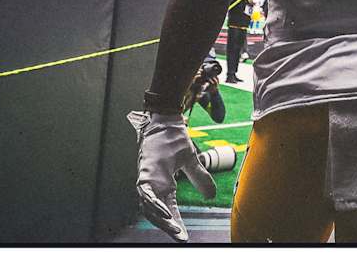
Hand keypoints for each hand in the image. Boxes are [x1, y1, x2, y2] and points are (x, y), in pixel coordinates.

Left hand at [127, 111, 215, 242]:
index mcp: (164, 184)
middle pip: (156, 213)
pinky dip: (154, 204)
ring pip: (148, 206)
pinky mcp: (144, 171)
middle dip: (167, 226)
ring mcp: (147, 178)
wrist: (165, 118)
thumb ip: (200, 178)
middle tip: (180, 237)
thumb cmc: (173, 138)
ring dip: (160, 218)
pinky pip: (146, 193)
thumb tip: (211, 196)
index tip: (185, 237)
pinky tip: (164, 212)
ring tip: (173, 228)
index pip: (169, 210)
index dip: (176, 224)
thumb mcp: (191, 160)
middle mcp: (153, 185)